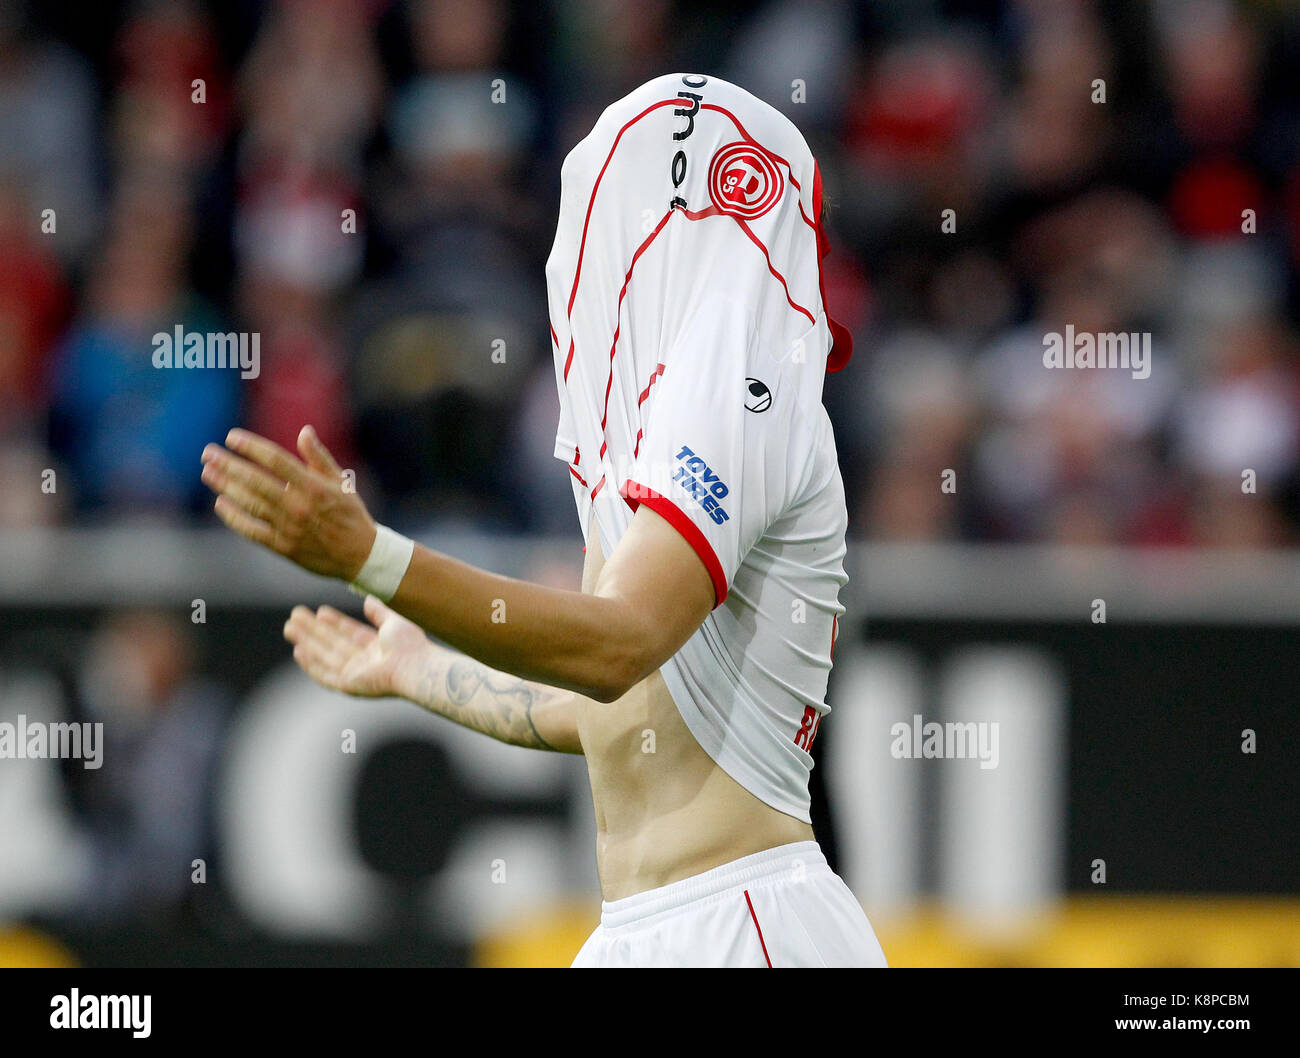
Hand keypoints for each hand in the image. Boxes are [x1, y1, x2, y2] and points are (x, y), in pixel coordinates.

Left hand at [201, 425, 375, 580]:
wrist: (360, 555)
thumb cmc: (350, 514)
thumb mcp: (341, 482)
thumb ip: (319, 457)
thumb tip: (304, 430)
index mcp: (314, 487)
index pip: (276, 460)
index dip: (252, 447)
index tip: (232, 437)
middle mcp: (299, 506)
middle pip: (256, 480)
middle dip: (229, 464)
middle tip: (208, 453)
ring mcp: (289, 527)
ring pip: (250, 503)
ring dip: (226, 486)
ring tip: (208, 472)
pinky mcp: (283, 547)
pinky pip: (252, 530)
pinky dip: (234, 517)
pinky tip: (221, 503)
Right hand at [284, 596, 435, 698]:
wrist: (414, 667)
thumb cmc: (410, 646)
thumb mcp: (394, 622)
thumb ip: (379, 612)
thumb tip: (368, 598)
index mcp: (376, 647)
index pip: (349, 632)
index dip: (333, 622)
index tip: (319, 611)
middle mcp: (364, 661)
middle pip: (332, 643)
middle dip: (313, 630)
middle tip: (294, 617)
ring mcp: (355, 674)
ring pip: (324, 655)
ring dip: (307, 642)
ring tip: (289, 628)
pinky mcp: (349, 686)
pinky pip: (324, 675)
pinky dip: (311, 665)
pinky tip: (298, 652)